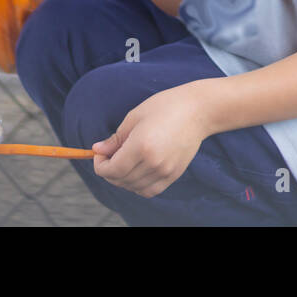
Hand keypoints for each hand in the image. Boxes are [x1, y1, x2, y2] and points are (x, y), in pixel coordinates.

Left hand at [90, 83, 211, 197]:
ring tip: (122, 162)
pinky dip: (138, 185)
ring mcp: (165, 171)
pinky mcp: (174, 174)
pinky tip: (136, 171)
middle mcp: (153, 163)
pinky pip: (150, 190)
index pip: (112, 170)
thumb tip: (98, 150)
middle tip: (107, 157)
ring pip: (134, 187)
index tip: (98, 155)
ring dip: (122, 179)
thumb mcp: (135, 117)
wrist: (198, 110)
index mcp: (141, 146)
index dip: (100, 166)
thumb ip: (115, 138)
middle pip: (121, 180)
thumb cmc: (165, 106)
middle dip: (108, 171)